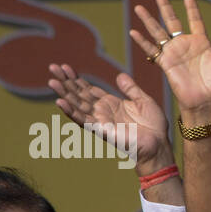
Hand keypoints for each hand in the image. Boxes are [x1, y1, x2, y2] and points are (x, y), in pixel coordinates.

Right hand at [48, 64, 169, 171]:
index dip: (77, 78)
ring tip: (52, 82)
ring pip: (77, 105)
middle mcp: (103, 112)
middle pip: (79, 94)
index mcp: (111, 103)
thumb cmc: (153, 126)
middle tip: (52, 67)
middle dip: (66, 81)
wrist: (158, 144)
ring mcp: (101, 121)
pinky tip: (60, 102)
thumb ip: (131, 89)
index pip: (89, 89)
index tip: (65, 67)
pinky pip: (83, 121)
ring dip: (64, 94)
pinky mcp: (102, 130)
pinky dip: (71, 112)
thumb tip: (120, 75)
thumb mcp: (143, 101)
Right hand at [131, 0, 210, 113]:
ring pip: (158, 32)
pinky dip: (142, 42)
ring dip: (148, 20)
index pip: (195, 20)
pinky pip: (151, 50)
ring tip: (139, 7)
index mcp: (201, 43)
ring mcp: (174, 53)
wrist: (206, 103)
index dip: (192, 8)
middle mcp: (185, 45)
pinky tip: (133, 32)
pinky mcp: (165, 63)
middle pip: (172, 21)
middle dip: (165, 7)